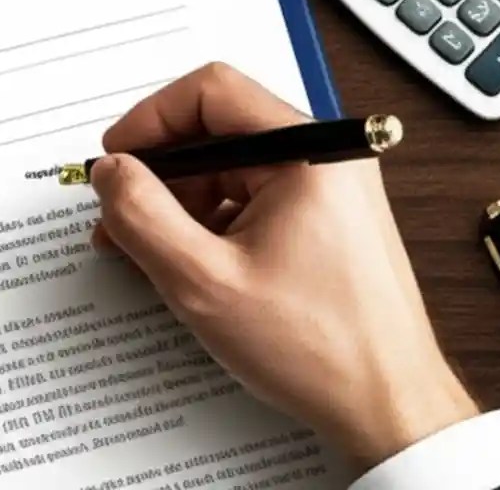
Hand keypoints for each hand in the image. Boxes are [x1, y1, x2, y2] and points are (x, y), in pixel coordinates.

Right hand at [90, 63, 477, 471]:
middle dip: (159, 171)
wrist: (390, 407)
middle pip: (219, 131)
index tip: (114, 161)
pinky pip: (254, 200)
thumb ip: (143, 216)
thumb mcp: (203, 282)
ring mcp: (330, 190)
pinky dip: (212, 223)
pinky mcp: (327, 221)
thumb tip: (110, 172)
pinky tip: (185, 263)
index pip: (212, 92)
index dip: (149, 120)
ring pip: (233, 169)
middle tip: (117, 214)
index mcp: (309, 153)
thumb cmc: (315, 349)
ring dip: (181, 202)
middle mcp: (326, 158)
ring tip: (143, 250)